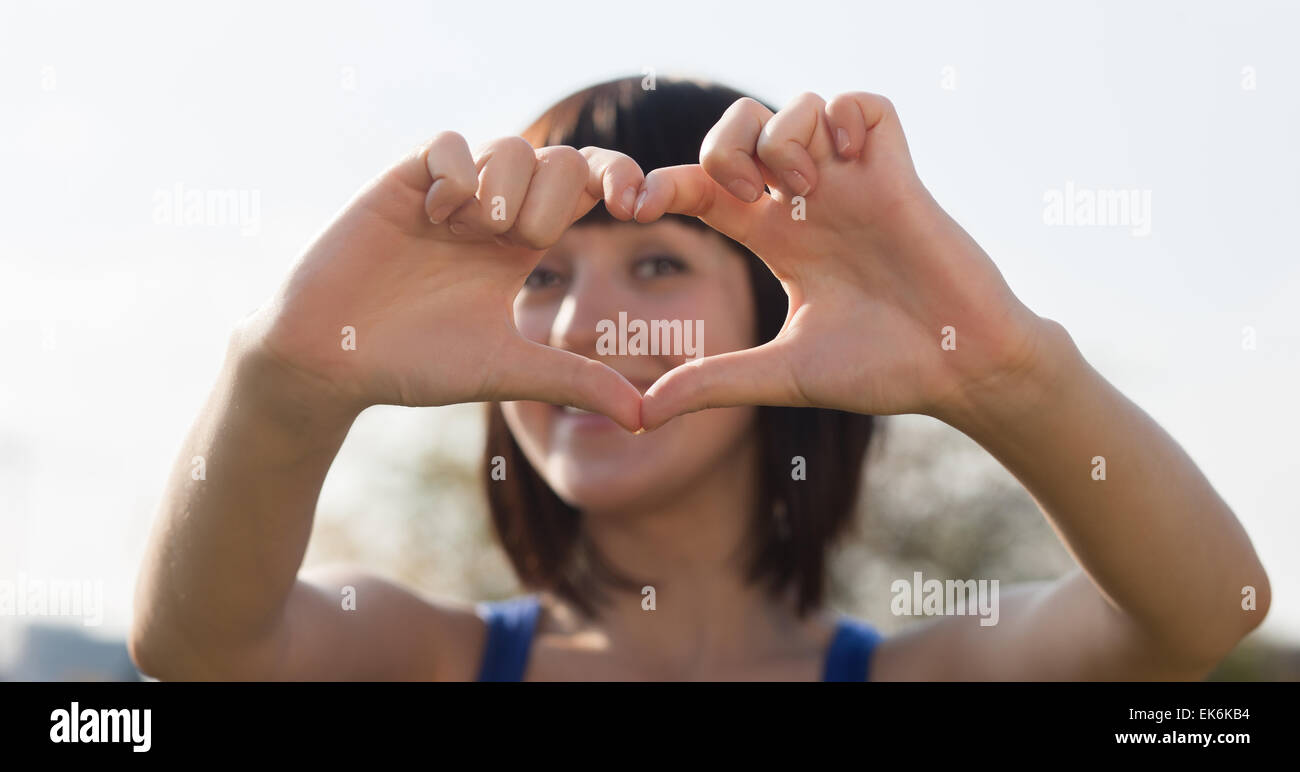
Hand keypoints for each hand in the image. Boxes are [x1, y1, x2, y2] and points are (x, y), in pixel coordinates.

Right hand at [238, 133, 648, 430]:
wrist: (331, 359)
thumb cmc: (416, 365)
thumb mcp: (508, 372)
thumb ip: (576, 382)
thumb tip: (647, 418)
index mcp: (524, 245)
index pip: (589, 186)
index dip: (621, 180)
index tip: (634, 208)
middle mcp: (492, 212)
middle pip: (560, 159)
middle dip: (555, 196)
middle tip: (523, 241)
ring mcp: (448, 193)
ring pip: (510, 146)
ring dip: (507, 187)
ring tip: (475, 232)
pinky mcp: (402, 181)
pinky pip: (447, 143)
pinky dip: (457, 173)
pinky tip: (438, 213)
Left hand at [633, 91, 1057, 429]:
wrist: (958, 370)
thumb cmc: (879, 371)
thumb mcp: (780, 374)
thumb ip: (711, 383)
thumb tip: (638, 416)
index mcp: (775, 240)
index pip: (703, 188)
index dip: (661, 184)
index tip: (632, 207)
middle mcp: (808, 203)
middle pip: (740, 127)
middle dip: (722, 148)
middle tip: (744, 199)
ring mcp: (854, 182)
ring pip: (797, 104)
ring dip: (782, 137)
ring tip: (801, 191)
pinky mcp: (898, 172)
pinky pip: (862, 103)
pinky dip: (842, 117)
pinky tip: (844, 165)